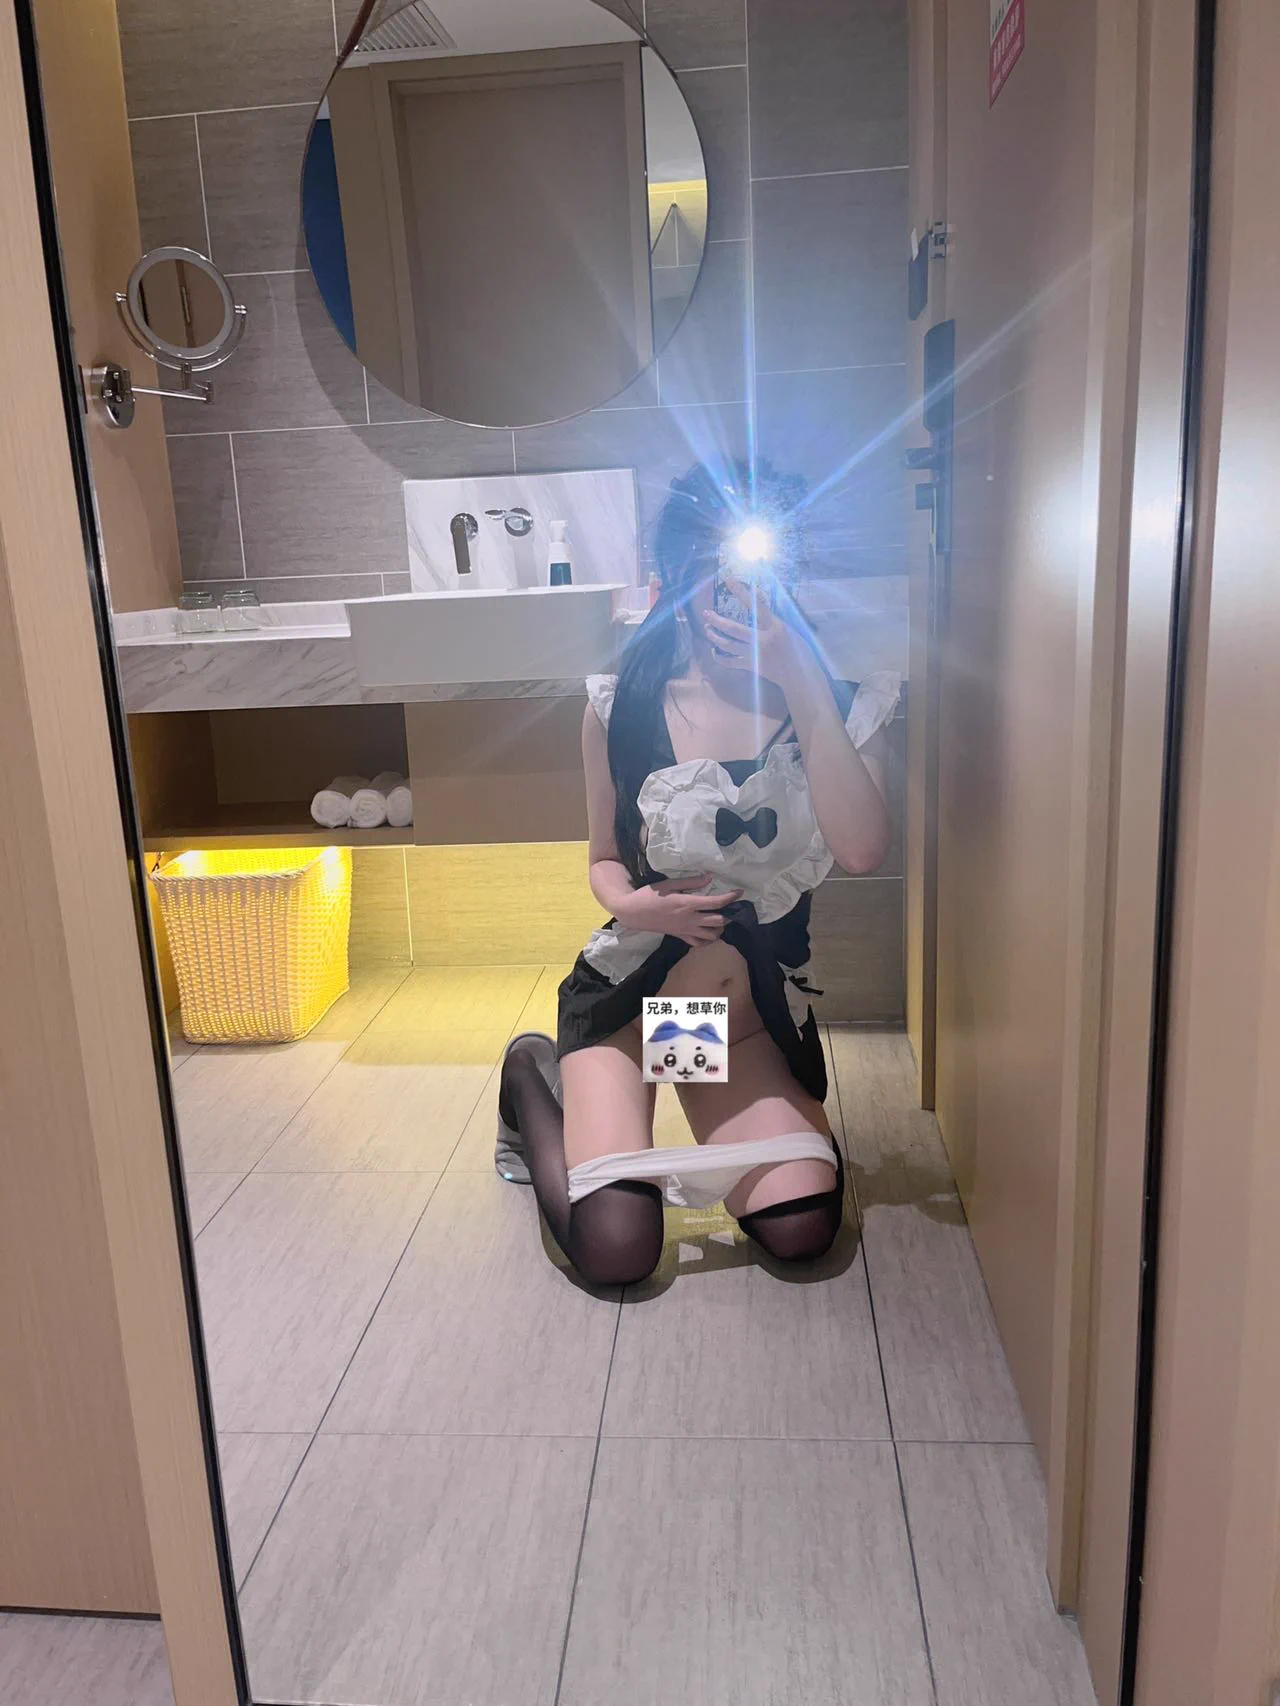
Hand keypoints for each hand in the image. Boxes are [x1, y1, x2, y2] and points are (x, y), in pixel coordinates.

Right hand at [616, 875, 743, 945]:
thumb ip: (691, 882)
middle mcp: (690, 919)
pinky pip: (699, 943)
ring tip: (720, 919)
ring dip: (719, 928)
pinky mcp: (680, 936)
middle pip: (718, 921)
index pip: (716, 902)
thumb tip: (709, 878)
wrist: (633, 913)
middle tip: (730, 907)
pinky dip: (707, 939)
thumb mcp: (669, 884)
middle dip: (729, 914)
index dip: (731, 897)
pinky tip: (707, 931)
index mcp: (688, 904)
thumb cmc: (649, 895)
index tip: (739, 892)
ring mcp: (685, 930)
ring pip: (712, 936)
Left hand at [703, 578, 815, 694]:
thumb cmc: (799, 650)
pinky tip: (714, 651)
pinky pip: (730, 662)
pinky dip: (719, 657)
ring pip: (727, 645)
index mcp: (773, 626)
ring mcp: (753, 654)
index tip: (729, 580)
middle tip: (706, 613)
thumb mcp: (789, 629)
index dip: (741, 592)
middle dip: (716, 620)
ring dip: (714, 636)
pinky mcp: (750, 666)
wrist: (799, 675)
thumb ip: (773, 620)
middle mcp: (761, 639)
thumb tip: (758, 608)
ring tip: (707, 629)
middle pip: (732, 628)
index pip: (755, 605)